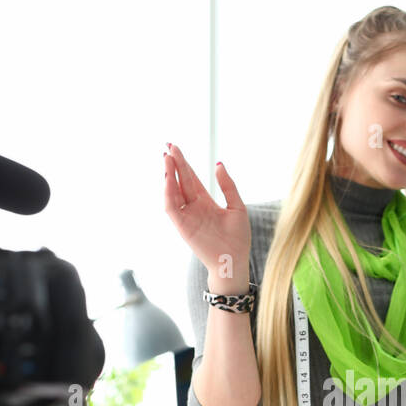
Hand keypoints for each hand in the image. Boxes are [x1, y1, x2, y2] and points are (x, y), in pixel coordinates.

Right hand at [162, 143, 250, 292]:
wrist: (234, 261)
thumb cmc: (238, 238)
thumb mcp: (237, 207)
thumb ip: (228, 186)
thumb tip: (218, 164)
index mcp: (206, 202)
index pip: (191, 178)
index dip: (183, 163)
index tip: (175, 147)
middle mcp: (194, 207)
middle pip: (181, 181)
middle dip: (174, 163)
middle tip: (168, 145)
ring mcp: (187, 216)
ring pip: (173, 192)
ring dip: (169, 175)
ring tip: (167, 158)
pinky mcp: (182, 226)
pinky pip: (171, 207)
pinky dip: (168, 193)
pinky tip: (168, 178)